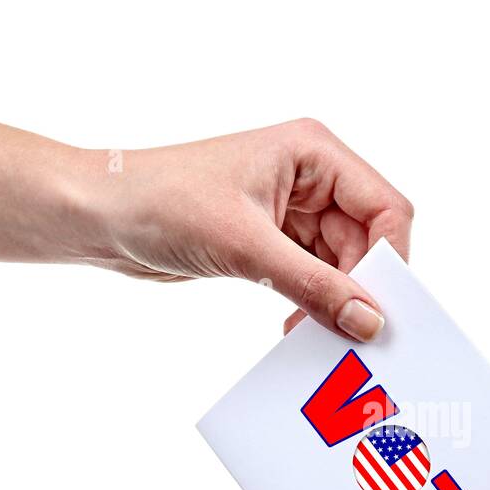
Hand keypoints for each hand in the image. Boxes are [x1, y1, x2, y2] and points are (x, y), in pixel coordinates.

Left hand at [93, 118, 412, 340]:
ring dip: (335, 301)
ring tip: (320, 336)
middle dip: (360, 288)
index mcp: (313, 153)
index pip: (385, 209)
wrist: (100, 216)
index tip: (382, 309)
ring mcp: (293, 209)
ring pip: (342, 264)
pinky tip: (297, 326)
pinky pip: (314, 276)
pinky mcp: (272, 240)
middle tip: (354, 336)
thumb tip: (369, 321)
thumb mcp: (246, 248)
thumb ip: (315, 286)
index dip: (390, 261)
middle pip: (368, 241)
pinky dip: (312, 303)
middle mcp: (310, 176)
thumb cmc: (161, 203)